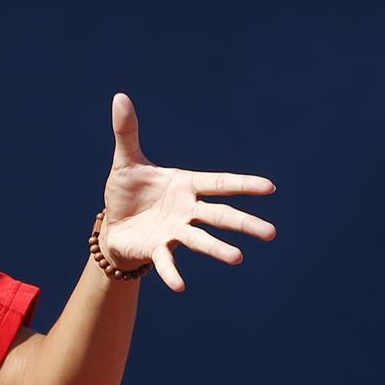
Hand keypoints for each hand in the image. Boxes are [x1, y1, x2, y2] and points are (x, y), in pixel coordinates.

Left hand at [99, 93, 276, 291]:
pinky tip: (180, 287)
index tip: (270, 188)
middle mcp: (187, 210)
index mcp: (186, 185)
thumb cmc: (128, 191)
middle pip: (220, 216)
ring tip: (237, 258)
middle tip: (271, 233)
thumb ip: (127, 132)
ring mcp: (175, 232)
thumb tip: (119, 97)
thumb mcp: (126, 160)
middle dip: (244, 223)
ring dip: (218, 249)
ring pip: (200, 240)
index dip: (243, 185)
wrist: (113, 224)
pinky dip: (172, 273)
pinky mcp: (157, 249)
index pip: (220, 183)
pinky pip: (167, 262)